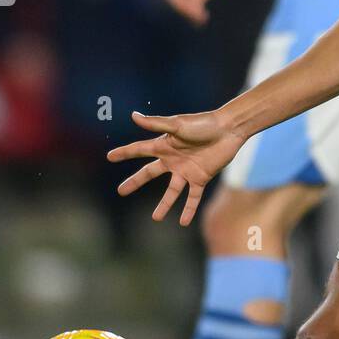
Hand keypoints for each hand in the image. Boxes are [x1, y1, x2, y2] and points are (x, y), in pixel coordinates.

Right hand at [108, 109, 245, 224]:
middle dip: (135, 182)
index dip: (124, 153)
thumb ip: (156, 123)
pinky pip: (193, 197)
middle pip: (149, 173)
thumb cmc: (203, 123)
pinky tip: (183, 222)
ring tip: (155, 218)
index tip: (110, 157)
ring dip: (164, 205)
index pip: (139, 150)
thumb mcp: (178, 124)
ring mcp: (186, 170)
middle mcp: (173, 159)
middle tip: (121, 191)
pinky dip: (188, 209)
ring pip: (171, 191)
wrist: (228, 130)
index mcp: (165, 145)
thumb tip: (133, 115)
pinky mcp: (201, 178)